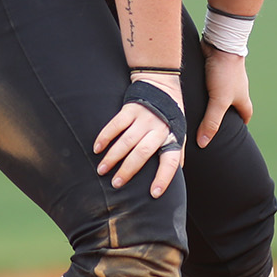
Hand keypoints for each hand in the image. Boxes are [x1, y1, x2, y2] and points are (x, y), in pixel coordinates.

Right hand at [92, 73, 184, 197]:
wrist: (162, 83)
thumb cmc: (170, 113)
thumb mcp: (179, 131)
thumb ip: (177, 151)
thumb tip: (177, 171)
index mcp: (172, 136)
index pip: (170, 161)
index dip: (163, 178)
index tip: (154, 194)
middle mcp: (158, 128)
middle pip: (142, 153)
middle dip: (128, 170)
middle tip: (116, 184)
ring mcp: (143, 118)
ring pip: (126, 141)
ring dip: (112, 157)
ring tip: (102, 170)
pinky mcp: (130, 108)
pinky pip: (115, 125)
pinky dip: (105, 137)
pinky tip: (97, 149)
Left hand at [198, 44, 252, 147]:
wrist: (221, 43)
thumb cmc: (225, 72)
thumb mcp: (218, 101)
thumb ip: (211, 122)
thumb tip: (204, 143)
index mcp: (242, 98)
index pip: (246, 115)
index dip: (241, 124)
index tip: (235, 133)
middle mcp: (236, 88)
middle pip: (233, 105)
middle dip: (225, 115)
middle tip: (214, 124)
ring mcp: (225, 78)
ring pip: (220, 94)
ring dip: (212, 101)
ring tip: (200, 110)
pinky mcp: (213, 69)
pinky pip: (209, 83)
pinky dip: (203, 89)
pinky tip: (193, 93)